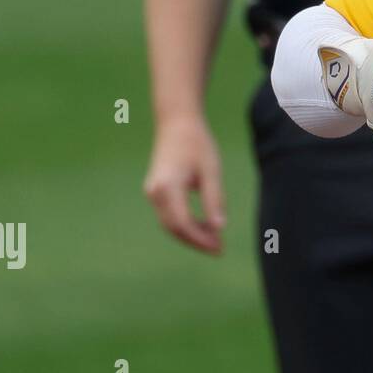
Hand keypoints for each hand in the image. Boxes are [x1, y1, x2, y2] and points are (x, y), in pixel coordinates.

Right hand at [144, 113, 226, 252]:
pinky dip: (185, 224)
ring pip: (170, 224)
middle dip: (196, 241)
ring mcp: (152, 192)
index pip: (183, 223)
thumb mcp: (211, 171)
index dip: (201, 239)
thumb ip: (214, 199)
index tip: (220, 248)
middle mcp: (155, 192)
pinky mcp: (155, 191)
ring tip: (214, 240)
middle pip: (174, 228)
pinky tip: (203, 226)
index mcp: (168, 187)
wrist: (177, 123)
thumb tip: (219, 228)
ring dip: (191, 235)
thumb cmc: (197, 144)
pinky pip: (169, 215)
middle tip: (219, 249)